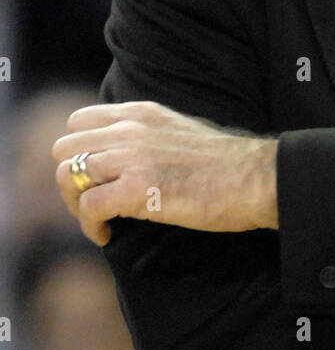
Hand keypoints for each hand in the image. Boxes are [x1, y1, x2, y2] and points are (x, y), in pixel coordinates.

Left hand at [52, 101, 277, 246]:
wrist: (255, 178)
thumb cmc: (226, 164)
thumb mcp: (180, 130)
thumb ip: (150, 135)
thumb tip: (131, 156)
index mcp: (140, 114)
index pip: (79, 121)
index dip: (77, 152)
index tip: (92, 177)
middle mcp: (129, 130)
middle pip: (63, 149)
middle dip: (70, 181)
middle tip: (90, 203)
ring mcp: (132, 158)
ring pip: (68, 176)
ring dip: (75, 206)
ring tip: (99, 221)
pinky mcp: (138, 189)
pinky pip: (89, 207)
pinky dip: (91, 227)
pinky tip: (107, 235)